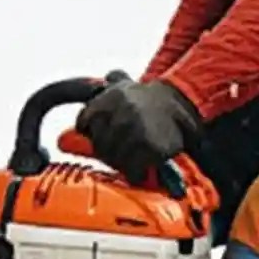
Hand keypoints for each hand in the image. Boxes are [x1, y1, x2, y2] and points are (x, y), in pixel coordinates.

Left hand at [74, 77, 201, 184]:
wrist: (182, 102)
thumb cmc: (150, 100)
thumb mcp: (124, 87)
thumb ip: (98, 94)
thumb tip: (75, 114)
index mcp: (110, 96)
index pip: (84, 122)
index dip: (92, 131)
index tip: (101, 134)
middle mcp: (121, 111)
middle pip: (99, 144)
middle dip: (109, 150)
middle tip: (122, 148)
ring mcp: (135, 130)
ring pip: (114, 159)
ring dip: (123, 161)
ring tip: (133, 155)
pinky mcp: (150, 147)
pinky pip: (132, 170)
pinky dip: (135, 172)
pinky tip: (142, 165)